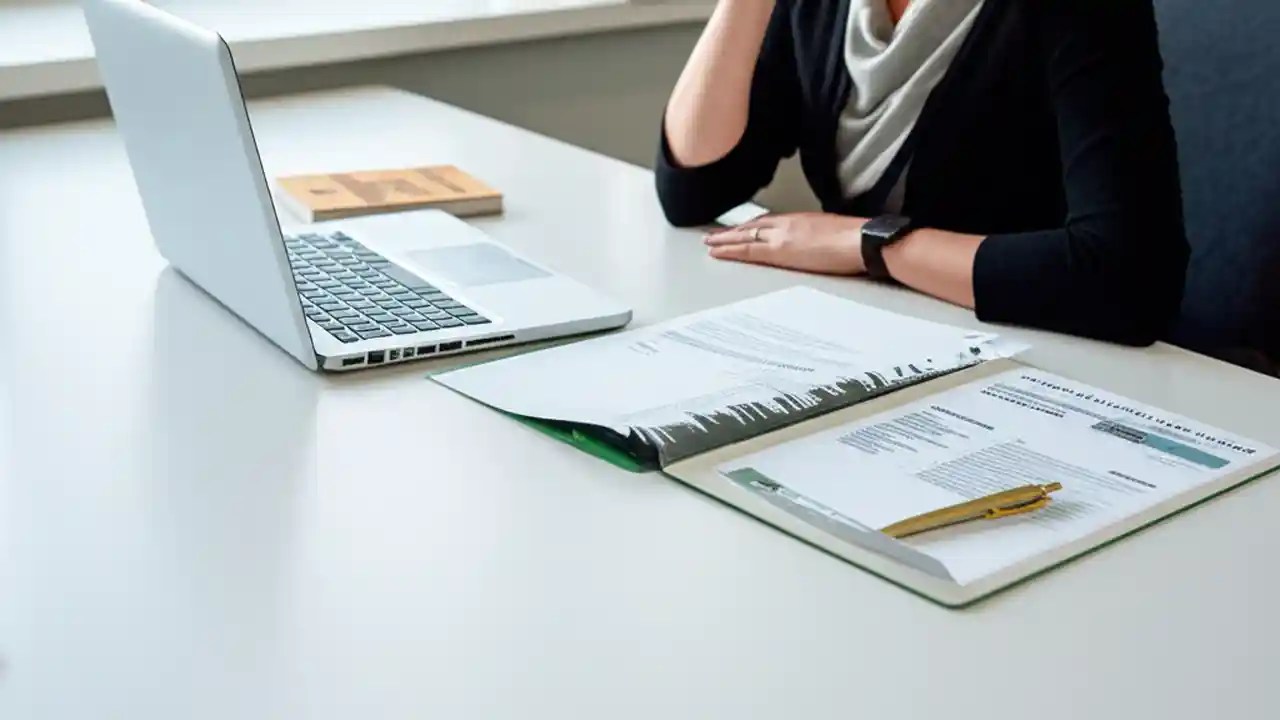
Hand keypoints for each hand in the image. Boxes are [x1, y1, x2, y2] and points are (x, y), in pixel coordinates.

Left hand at [704, 213, 867, 274]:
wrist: (861, 240)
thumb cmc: (855, 238)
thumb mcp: (831, 230)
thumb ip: (815, 236)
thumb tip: (814, 243)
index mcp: (799, 219)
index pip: (767, 222)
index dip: (750, 226)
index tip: (738, 229)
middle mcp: (786, 224)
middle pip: (751, 227)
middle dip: (731, 232)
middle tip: (713, 236)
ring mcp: (781, 237)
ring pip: (744, 236)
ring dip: (725, 240)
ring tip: (709, 243)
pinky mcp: (780, 251)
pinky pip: (748, 250)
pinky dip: (731, 250)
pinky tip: (718, 252)